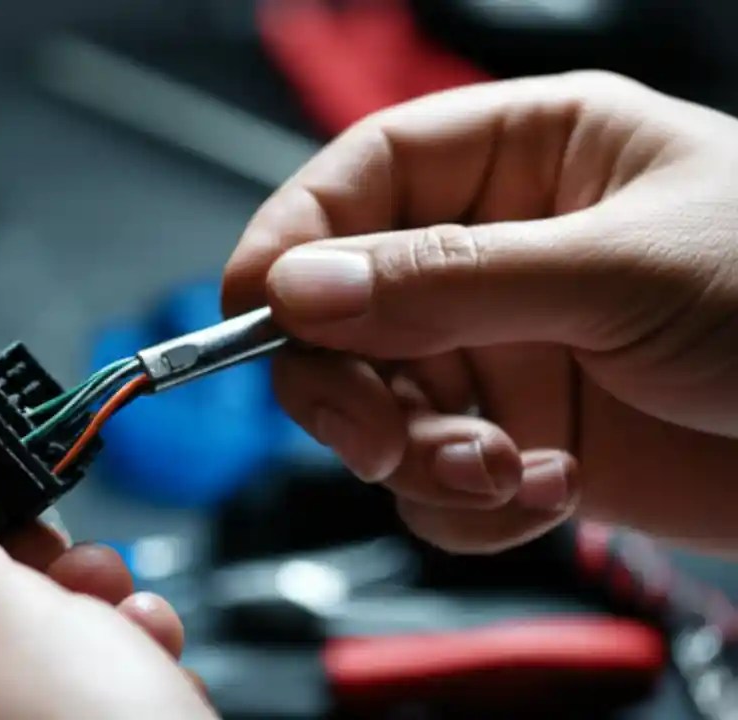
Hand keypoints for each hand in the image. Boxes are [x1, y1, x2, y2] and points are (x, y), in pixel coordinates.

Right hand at [223, 71, 737, 553]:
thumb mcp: (623, 271)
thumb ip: (448, 280)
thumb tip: (301, 288)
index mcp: (521, 163)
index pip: (355, 184)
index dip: (291, 242)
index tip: (255, 312)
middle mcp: (492, 258)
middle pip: (339, 311)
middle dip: (345, 384)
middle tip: (375, 435)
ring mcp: (502, 355)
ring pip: (374, 410)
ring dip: (419, 458)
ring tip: (507, 470)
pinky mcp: (518, 443)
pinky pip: (429, 483)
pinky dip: (469, 507)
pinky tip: (550, 493)